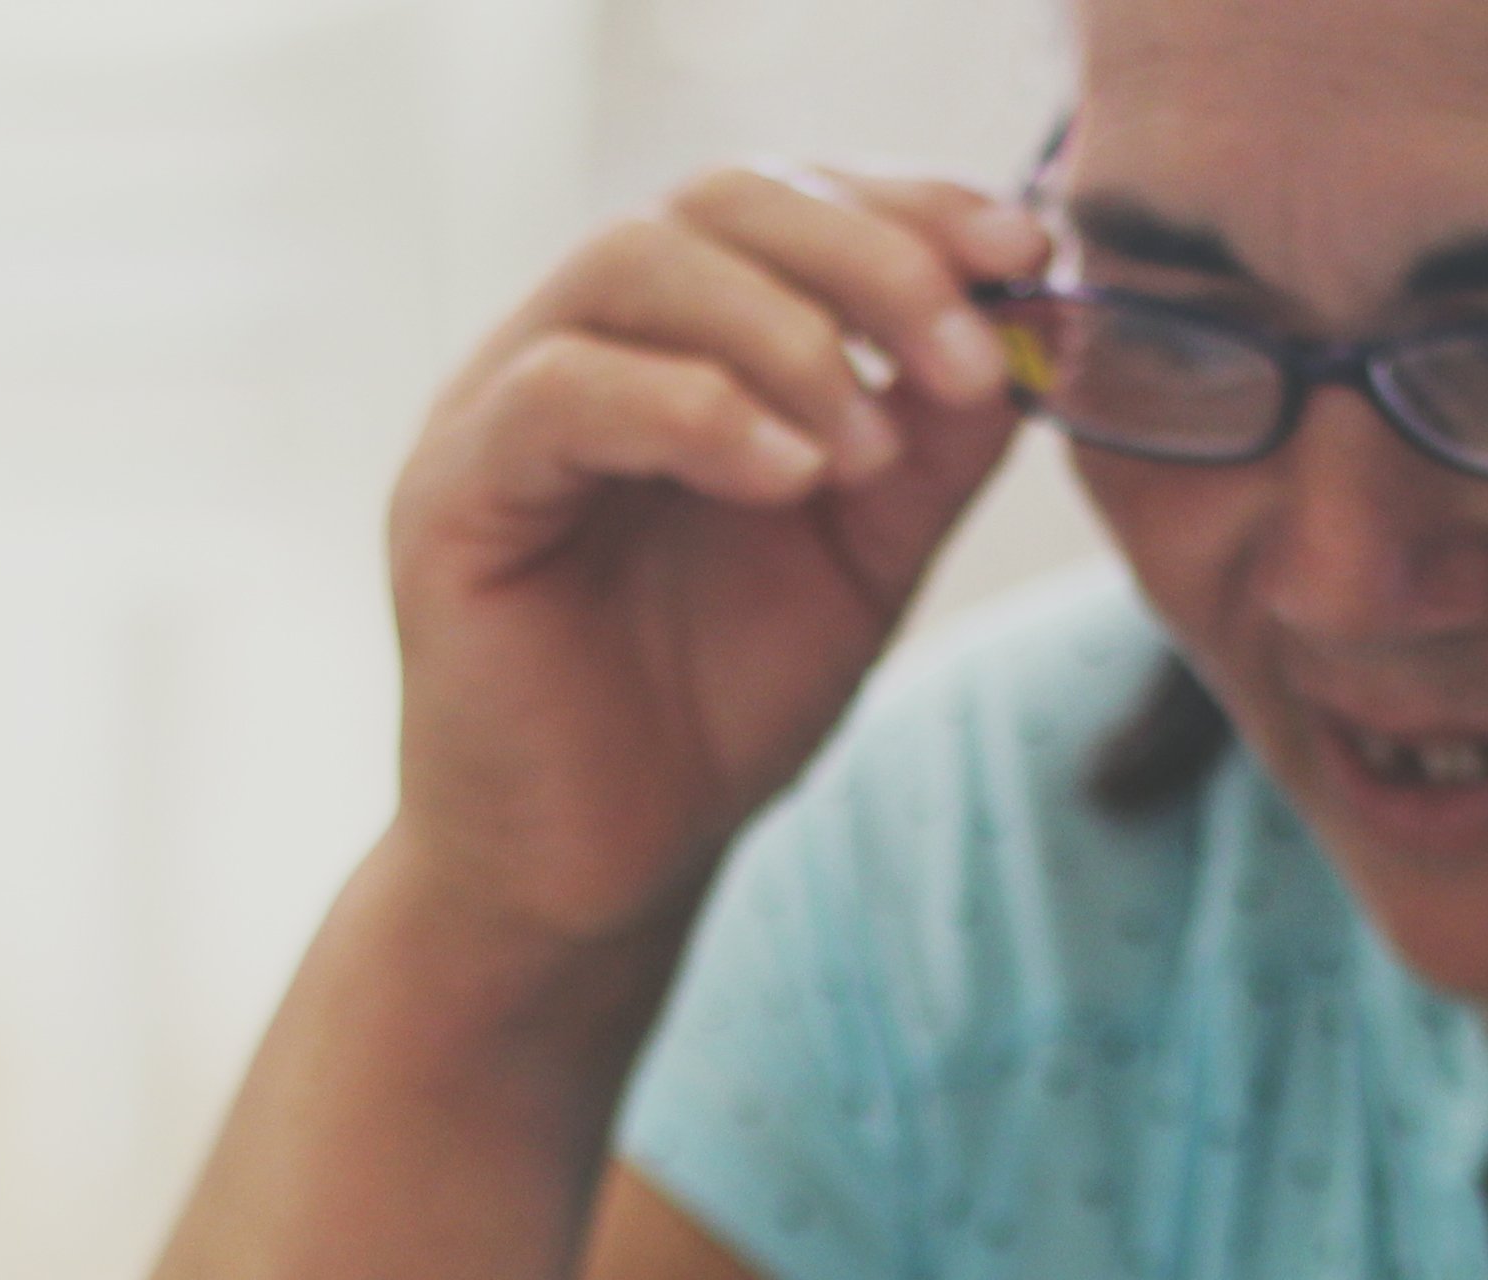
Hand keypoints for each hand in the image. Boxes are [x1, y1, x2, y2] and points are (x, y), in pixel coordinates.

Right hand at [382, 167, 1041, 956]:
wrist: (604, 870)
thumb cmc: (715, 707)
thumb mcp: (864, 560)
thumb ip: (935, 447)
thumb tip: (1034, 327)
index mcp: (677, 339)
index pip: (786, 202)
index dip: (911, 207)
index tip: (1028, 256)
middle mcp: (581, 342)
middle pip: (716, 201)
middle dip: (869, 260)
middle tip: (970, 362)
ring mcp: (501, 407)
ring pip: (631, 265)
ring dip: (786, 336)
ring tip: (867, 452)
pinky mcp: (453, 495)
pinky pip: (558, 393)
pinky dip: (691, 412)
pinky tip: (785, 480)